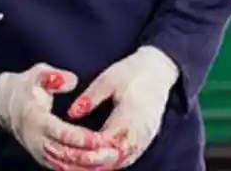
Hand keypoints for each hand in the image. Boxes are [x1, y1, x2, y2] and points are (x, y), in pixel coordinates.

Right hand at [0, 63, 118, 169]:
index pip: (61, 133)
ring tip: (111, 160)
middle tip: (114, 153)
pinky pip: (64, 169)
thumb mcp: (37, 74)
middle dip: (91, 156)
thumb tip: (70, 81)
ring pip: (66, 165)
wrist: (8, 105)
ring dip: (89, 166)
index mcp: (36, 119)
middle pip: (66, 154)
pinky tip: (99, 166)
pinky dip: (81, 169)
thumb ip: (53, 76)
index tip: (101, 138)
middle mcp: (37, 140)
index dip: (81, 138)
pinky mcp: (44, 158)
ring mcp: (40, 152)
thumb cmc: (27, 86)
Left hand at [65, 46, 179, 168]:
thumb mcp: (107, 79)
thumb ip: (90, 97)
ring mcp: (146, 136)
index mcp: (131, 113)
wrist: (158, 70)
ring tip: (83, 165)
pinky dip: (115, 161)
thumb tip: (71, 113)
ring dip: (105, 164)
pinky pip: (130, 156)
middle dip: (96, 161)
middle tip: (73, 162)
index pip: (109, 140)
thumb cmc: (132, 72)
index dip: (91, 147)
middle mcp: (141, 129)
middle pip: (117, 155)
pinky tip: (100, 162)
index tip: (72, 147)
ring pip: (124, 159)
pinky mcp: (147, 138)